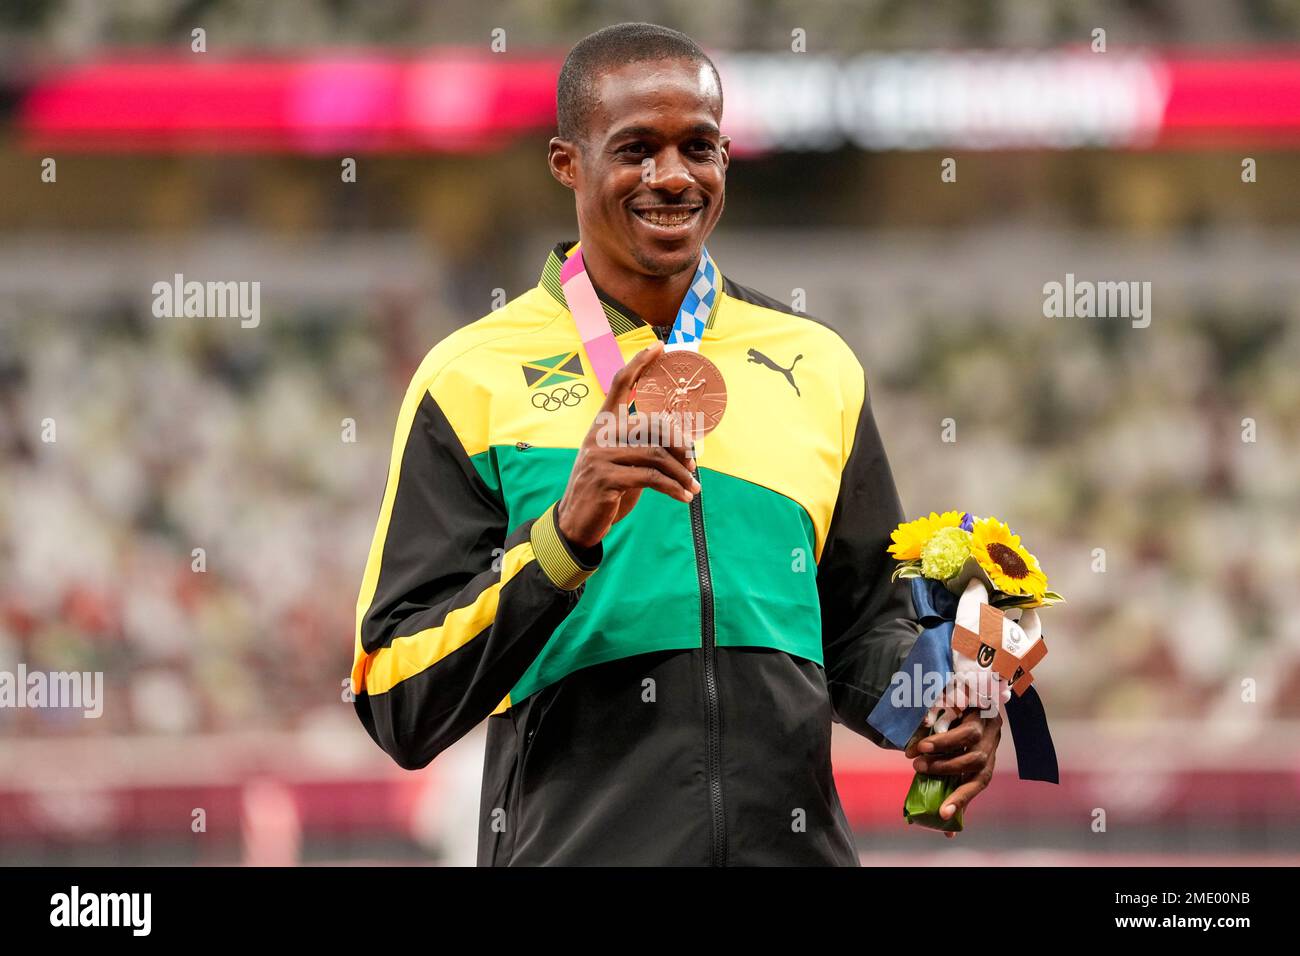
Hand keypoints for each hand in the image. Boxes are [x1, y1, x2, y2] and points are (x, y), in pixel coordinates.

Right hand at [556, 342, 699, 549]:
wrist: (577, 522)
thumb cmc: (604, 491)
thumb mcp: (622, 464)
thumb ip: (642, 448)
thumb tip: (683, 447)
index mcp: (602, 425)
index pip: (620, 383)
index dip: (638, 363)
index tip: (658, 346)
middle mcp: (599, 435)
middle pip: (651, 424)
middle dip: (679, 443)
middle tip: (693, 463)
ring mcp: (600, 456)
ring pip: (655, 454)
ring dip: (681, 473)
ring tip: (694, 487)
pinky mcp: (605, 478)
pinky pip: (650, 478)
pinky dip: (673, 488)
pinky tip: (684, 497)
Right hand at [904, 707, 1001, 837]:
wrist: (960, 680)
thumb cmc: (949, 715)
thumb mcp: (947, 742)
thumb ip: (940, 765)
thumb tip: (925, 802)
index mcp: (986, 751)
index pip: (980, 780)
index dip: (963, 798)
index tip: (943, 816)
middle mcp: (991, 737)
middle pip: (978, 762)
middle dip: (947, 770)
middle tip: (918, 770)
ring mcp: (987, 717)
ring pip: (972, 739)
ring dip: (943, 750)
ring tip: (918, 753)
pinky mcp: (979, 700)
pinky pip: (961, 717)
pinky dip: (943, 732)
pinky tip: (926, 736)